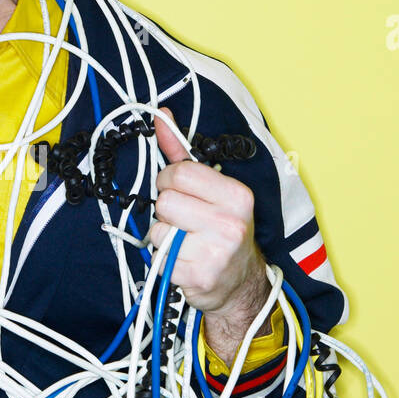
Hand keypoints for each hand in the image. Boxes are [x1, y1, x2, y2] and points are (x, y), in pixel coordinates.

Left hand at [148, 109, 268, 356]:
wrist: (240, 283)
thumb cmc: (222, 229)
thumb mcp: (213, 189)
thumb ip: (183, 152)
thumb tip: (161, 115)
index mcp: (237, 195)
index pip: (180, 173)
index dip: (169, 181)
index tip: (179, 191)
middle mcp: (230, 223)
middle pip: (165, 201)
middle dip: (167, 210)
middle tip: (185, 220)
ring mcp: (215, 253)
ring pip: (157, 230)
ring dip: (164, 236)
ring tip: (186, 242)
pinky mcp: (197, 277)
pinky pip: (157, 257)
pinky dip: (164, 259)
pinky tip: (184, 260)